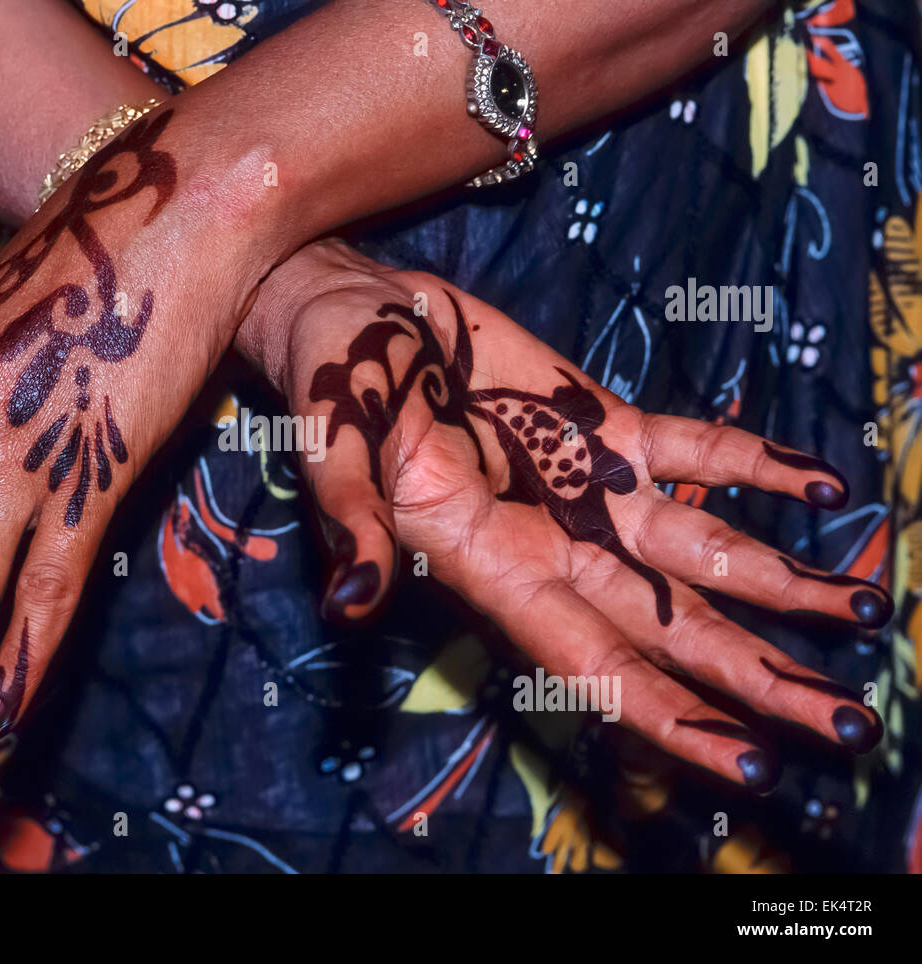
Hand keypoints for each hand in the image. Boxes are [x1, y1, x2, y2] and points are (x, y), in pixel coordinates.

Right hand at [238, 239, 887, 790]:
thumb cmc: (332, 381)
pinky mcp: (602, 427)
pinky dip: (758, 468)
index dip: (667, 715)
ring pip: (701, 554)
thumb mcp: (333, 452)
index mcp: (486, 564)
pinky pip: (695, 454)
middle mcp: (550, 544)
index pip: (590, 661)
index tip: (749, 759)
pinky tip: (824, 485)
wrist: (355, 306)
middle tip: (848, 725)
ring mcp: (587, 487)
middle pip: (668, 631)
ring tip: (868, 611)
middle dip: (755, 679)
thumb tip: (353, 604)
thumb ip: (354, 526)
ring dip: (785, 584)